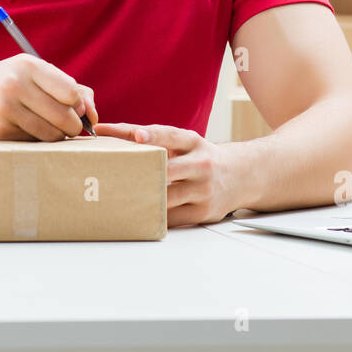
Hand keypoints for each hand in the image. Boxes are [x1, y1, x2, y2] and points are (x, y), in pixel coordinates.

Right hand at [0, 54, 97, 141]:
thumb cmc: (1, 86)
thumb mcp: (28, 74)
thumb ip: (64, 87)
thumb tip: (92, 112)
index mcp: (27, 65)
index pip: (72, 92)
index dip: (78, 105)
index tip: (74, 109)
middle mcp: (16, 84)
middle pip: (66, 116)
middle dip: (71, 126)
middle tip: (64, 125)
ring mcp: (5, 108)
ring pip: (52, 134)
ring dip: (54, 137)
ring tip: (42, 127)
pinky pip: (33, 143)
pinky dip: (34, 142)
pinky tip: (21, 131)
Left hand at [94, 123, 238, 226]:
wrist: (240, 176)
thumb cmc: (200, 157)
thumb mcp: (185, 143)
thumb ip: (155, 139)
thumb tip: (110, 133)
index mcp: (193, 142)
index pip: (171, 136)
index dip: (153, 135)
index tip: (137, 135)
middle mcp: (201, 164)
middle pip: (167, 169)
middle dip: (142, 173)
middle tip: (116, 175)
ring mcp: (203, 189)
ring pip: (167, 198)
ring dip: (144, 198)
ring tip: (121, 198)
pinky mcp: (203, 212)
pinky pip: (172, 217)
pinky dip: (155, 215)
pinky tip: (141, 213)